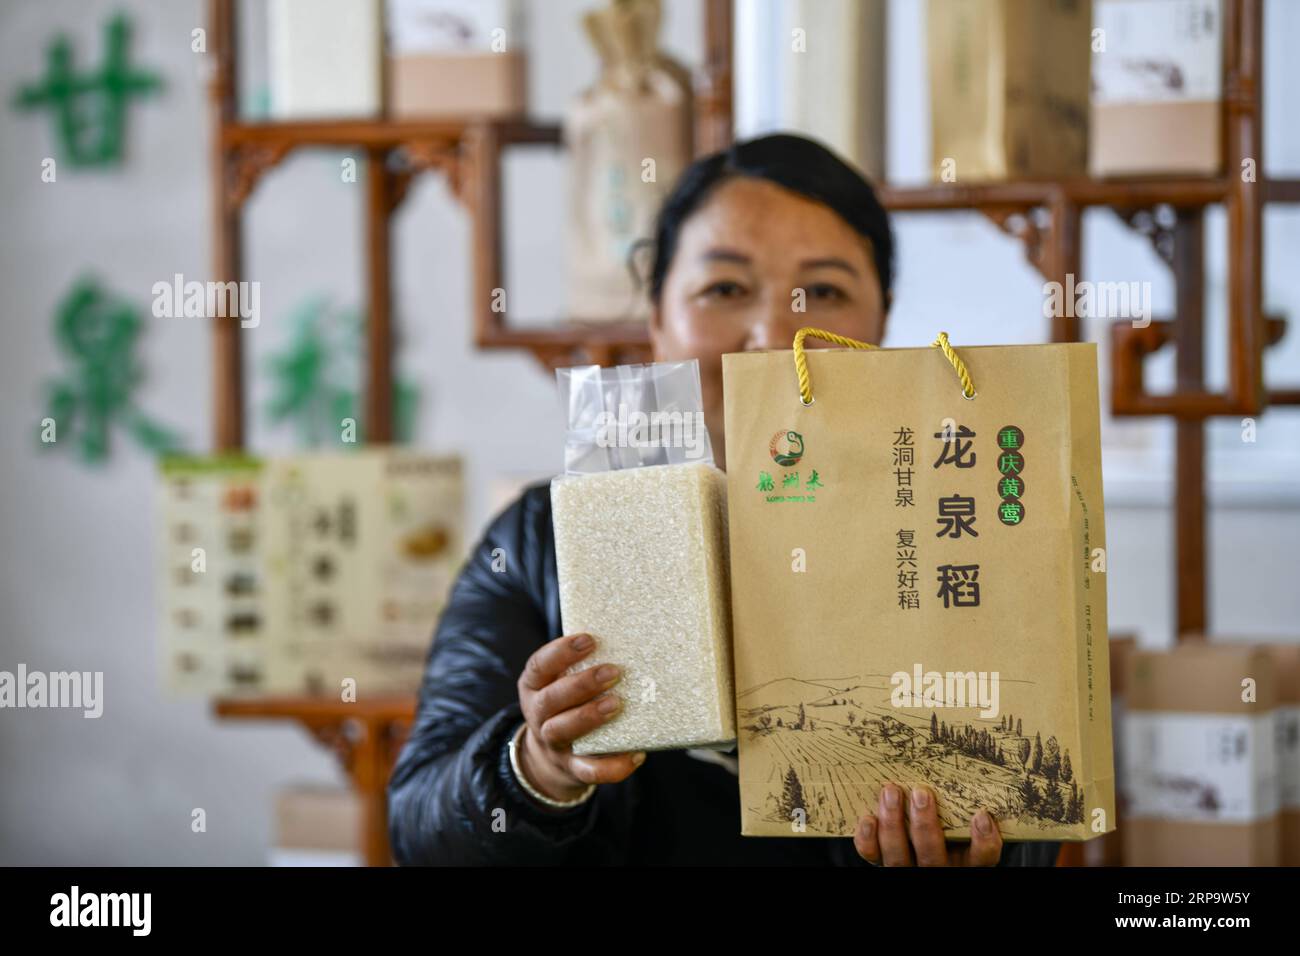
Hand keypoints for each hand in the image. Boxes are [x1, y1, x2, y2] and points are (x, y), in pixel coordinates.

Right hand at [515, 632, 645, 803]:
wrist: (550, 758)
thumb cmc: (566, 704)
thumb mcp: (560, 682)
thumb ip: (581, 665)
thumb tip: (628, 640)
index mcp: (534, 687)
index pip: (539, 666)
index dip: (561, 652)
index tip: (589, 639)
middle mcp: (539, 715)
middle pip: (551, 699)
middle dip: (581, 684)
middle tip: (613, 672)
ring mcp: (553, 743)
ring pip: (562, 730)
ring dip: (588, 716)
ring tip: (616, 704)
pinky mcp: (572, 768)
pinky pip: (589, 770)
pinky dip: (612, 765)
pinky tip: (637, 752)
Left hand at [853, 782, 1001, 865]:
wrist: (917, 851)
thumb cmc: (947, 829)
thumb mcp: (961, 826)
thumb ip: (963, 809)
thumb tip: (962, 766)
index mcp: (965, 861)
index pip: (982, 858)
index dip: (984, 841)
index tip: (981, 815)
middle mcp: (938, 869)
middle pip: (932, 857)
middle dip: (924, 825)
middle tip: (921, 793)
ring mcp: (908, 868)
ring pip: (898, 857)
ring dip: (893, 824)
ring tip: (891, 791)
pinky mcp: (882, 862)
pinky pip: (872, 856)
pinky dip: (868, 839)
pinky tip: (869, 818)